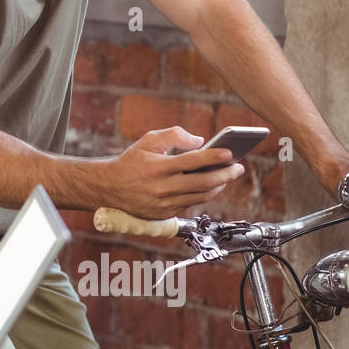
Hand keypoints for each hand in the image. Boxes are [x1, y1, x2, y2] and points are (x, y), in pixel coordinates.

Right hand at [106, 126, 245, 219]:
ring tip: (228, 176)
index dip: (213, 157)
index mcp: (157, 167)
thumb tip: (200, 141)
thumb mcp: (148, 140)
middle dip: (225, 175)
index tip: (230, 153)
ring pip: (200, 196)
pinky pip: (191, 204)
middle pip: (202, 183)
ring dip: (218, 186)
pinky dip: (204, 194)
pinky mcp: (165, 214)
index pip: (191, 161)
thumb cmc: (132, 161)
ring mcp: (164, 203)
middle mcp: (161, 187)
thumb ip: (174, 135)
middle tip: (238, 168)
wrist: (109, 187)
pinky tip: (212, 185)